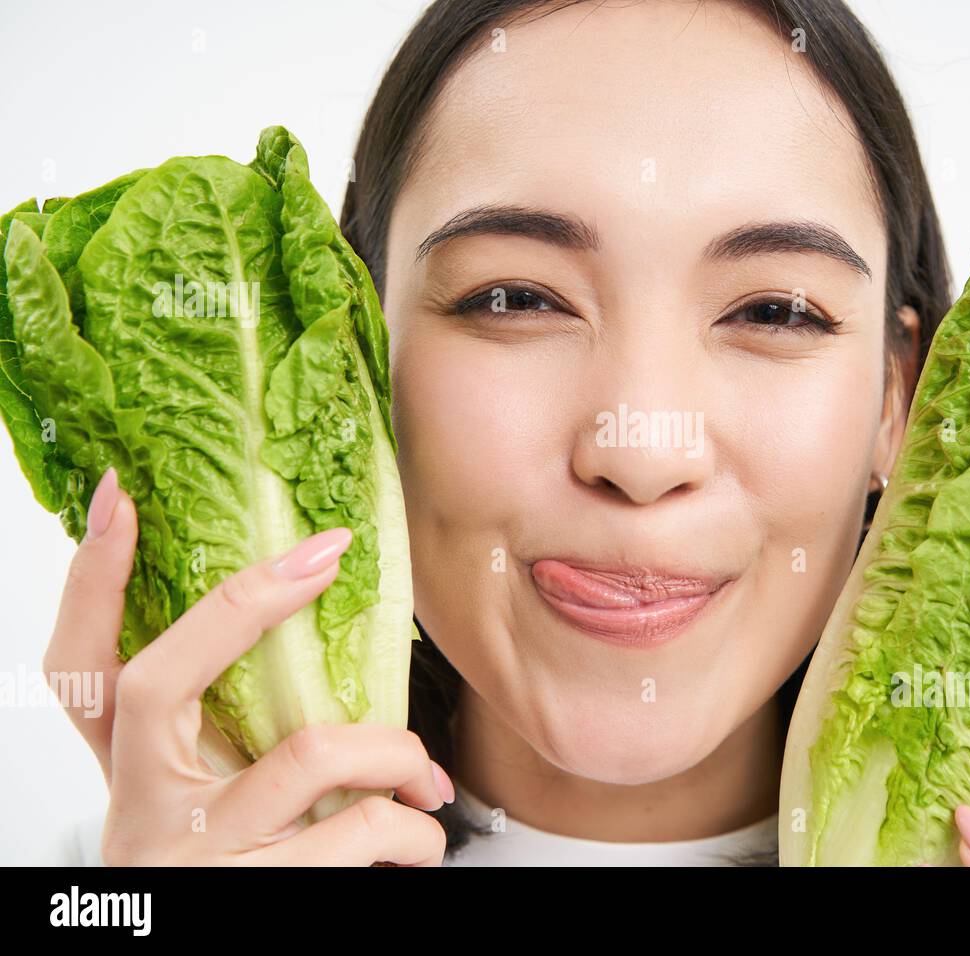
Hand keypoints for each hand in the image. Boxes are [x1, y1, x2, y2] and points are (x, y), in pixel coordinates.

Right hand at [42, 467, 453, 865]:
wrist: (201, 952)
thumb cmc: (235, 872)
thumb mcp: (213, 801)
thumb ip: (235, 732)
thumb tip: (306, 625)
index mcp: (132, 776)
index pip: (77, 672)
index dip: (89, 584)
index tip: (119, 499)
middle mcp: (143, 811)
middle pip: (156, 684)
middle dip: (246, 606)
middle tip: (324, 555)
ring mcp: (195, 857)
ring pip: (304, 756)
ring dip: (392, 751)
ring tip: (425, 778)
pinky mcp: (257, 898)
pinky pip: (359, 832)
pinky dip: (413, 831)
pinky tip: (420, 837)